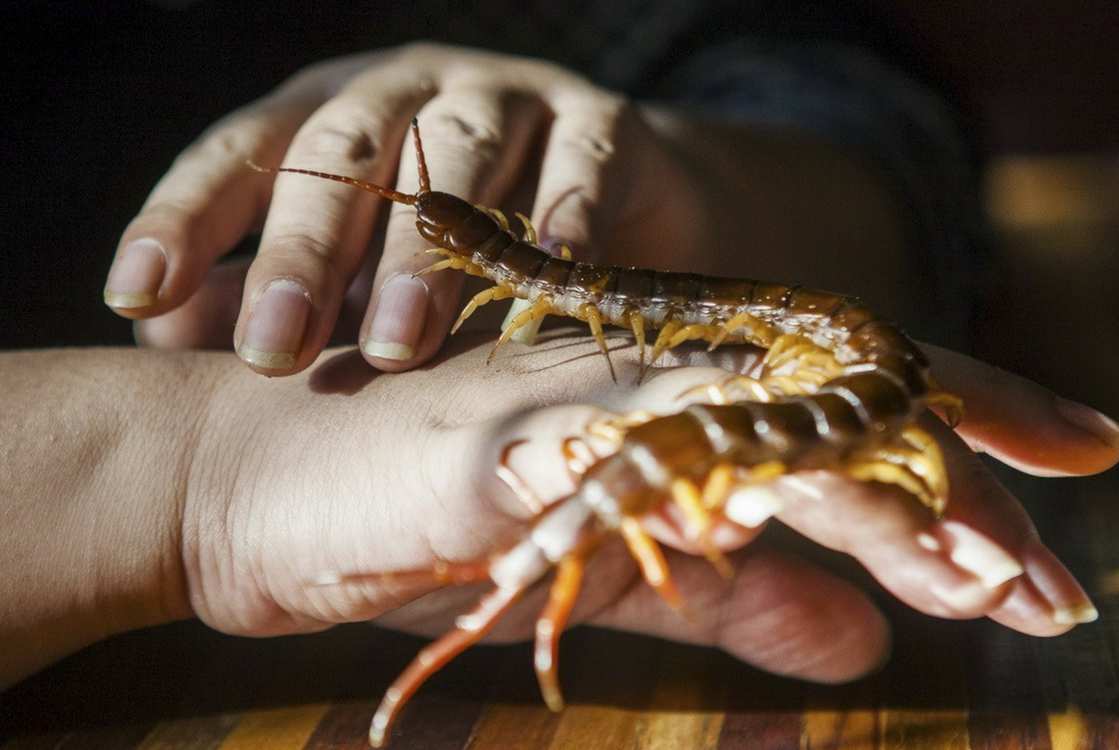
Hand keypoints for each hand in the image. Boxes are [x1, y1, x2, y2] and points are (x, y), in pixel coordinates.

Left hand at [104, 42, 708, 375]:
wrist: (615, 205)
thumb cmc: (460, 249)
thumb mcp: (353, 269)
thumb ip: (259, 290)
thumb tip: (160, 327)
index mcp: (330, 116)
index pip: (243, 153)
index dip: (186, 218)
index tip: (138, 293)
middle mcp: (409, 91)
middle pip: (342, 152)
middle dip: (304, 253)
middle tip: (275, 350)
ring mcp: (509, 98)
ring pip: (456, 154)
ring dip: (424, 251)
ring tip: (397, 343)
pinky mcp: (602, 123)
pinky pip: (582, 162)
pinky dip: (567, 213)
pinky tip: (551, 271)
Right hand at [183, 334, 1118, 682]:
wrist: (246, 485)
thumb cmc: (413, 518)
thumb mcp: (600, 568)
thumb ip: (728, 594)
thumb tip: (861, 644)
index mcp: (663, 399)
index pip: (845, 396)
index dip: (971, 419)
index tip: (1086, 451)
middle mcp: (636, 378)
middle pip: (837, 409)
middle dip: (962, 493)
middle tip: (1056, 585)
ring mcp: (577, 401)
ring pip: (772, 437)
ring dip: (891, 515)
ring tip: (999, 584)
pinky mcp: (506, 447)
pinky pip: (654, 479)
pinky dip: (747, 525)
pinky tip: (839, 572)